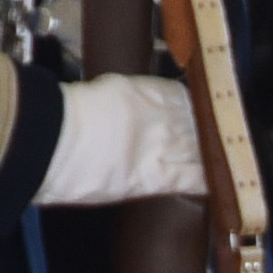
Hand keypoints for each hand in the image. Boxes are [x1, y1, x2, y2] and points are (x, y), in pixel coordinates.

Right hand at [35, 72, 210, 206]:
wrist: (52, 140)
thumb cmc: (63, 117)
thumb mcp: (101, 93)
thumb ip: (123, 100)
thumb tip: (125, 107)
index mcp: (144, 91)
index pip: (182, 96)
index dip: (193, 105)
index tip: (199, 110)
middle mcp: (159, 116)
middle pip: (196, 122)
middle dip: (207, 129)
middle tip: (219, 136)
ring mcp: (160, 146)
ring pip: (199, 148)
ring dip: (210, 154)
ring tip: (220, 159)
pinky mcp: (154, 178)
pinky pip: (191, 178)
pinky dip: (205, 180)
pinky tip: (217, 181)